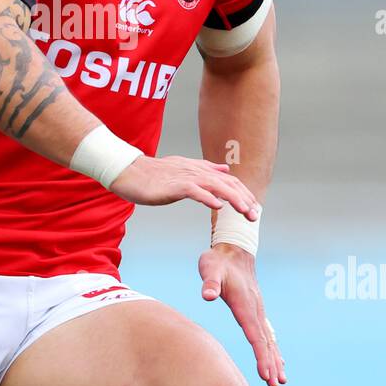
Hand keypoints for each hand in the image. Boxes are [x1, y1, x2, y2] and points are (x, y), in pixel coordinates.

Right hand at [109, 155, 260, 219]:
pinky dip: (208, 198)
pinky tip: (218, 207)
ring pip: (216, 187)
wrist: (130, 173)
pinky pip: (195, 191)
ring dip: (233, 199)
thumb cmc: (155, 174)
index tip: (254, 209)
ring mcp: (186, 178)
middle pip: (228, 184)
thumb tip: (225, 170)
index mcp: (200, 170)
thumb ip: (206, 169)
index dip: (244, 194)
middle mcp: (197, 172)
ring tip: (245, 212)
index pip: (229, 181)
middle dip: (244, 199)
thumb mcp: (184, 169)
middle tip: (254, 216)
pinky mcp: (174, 186)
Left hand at [198, 243, 284, 385]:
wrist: (234, 251)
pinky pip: (267, 335)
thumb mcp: (210, 268)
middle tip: (276, 385)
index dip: (260, 355)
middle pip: (265, 342)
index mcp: (245, 304)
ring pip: (269, 340)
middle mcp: (255, 310)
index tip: (266, 373)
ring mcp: (258, 311)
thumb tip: (207, 295)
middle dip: (271, 364)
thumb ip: (210, 282)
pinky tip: (278, 361)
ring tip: (281, 381)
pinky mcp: (256, 311)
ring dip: (275, 360)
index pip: (254, 334)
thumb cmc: (218, 262)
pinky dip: (273, 349)